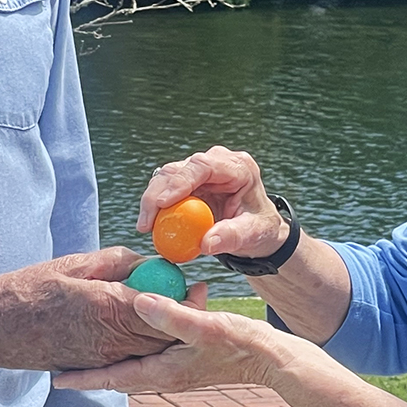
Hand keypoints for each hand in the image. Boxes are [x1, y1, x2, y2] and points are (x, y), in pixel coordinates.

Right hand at [0, 248, 179, 371]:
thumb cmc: (32, 288)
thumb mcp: (77, 264)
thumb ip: (118, 262)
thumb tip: (149, 264)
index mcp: (107, 308)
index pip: (162, 308)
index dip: (184, 298)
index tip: (195, 285)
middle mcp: (109, 340)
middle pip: (162, 336)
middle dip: (180, 319)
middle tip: (192, 300)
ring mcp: (100, 359)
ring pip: (149, 352)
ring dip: (162, 334)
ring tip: (167, 313)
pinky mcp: (91, 369)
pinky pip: (128, 360)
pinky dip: (139, 347)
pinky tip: (137, 329)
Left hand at [53, 287, 298, 395]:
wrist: (270, 360)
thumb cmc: (240, 343)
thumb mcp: (205, 325)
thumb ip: (171, 314)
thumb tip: (137, 301)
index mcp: (164, 372)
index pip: (114, 378)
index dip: (83, 379)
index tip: (55, 380)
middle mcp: (164, 377)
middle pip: (117, 377)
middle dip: (89, 373)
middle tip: (59, 365)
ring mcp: (174, 372)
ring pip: (131, 368)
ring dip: (108, 362)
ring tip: (83, 352)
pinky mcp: (183, 364)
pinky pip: (147, 359)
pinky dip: (131, 351)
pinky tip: (129, 334)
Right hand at [141, 147, 287, 261]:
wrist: (258, 230)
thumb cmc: (260, 228)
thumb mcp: (254, 234)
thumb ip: (232, 236)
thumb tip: (206, 244)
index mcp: (238, 168)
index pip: (204, 166)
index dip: (180, 181)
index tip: (163, 203)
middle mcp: (217, 163)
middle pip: (179, 169)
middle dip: (158, 193)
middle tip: (146, 222)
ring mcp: (201, 172)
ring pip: (167, 177)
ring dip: (152, 201)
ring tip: (146, 227)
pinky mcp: (189, 183)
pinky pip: (166, 189)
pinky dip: (156, 207)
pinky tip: (151, 224)